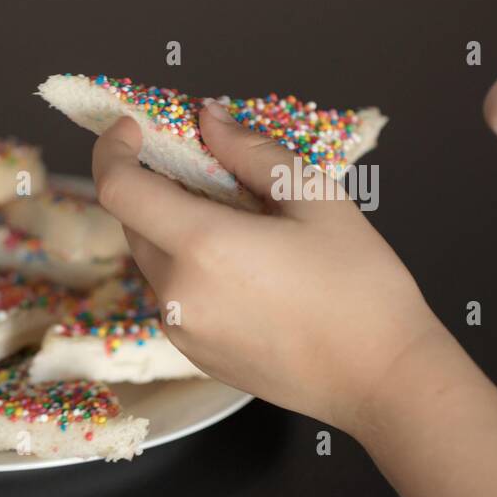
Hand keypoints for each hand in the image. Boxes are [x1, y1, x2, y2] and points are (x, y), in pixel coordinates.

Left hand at [91, 100, 448, 434]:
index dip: (113, 150)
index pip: (119, 188)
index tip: (133, 128)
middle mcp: (179, 294)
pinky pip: (175, 299)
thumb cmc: (361, 285)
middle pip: (135, 224)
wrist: (383, 377)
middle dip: (156, 188)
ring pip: (154, 261)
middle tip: (211, 172)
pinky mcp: (198, 357)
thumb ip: (252, 152)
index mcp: (203, 246)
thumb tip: (209, 119)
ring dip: (177, 231)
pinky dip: (192, 271)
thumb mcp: (315, 198)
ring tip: (243, 227)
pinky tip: (249, 272)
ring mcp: (184, 332)